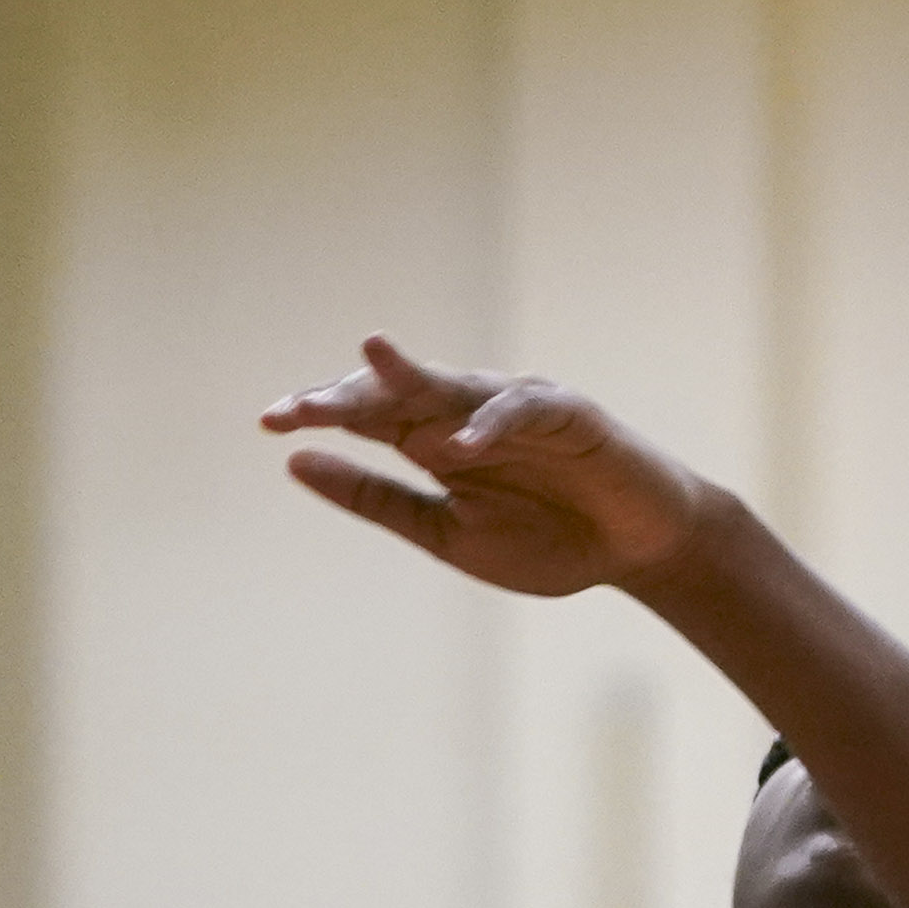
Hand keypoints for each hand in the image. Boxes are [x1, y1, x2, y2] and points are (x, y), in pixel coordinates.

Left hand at [261, 335, 711, 598]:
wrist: (638, 551)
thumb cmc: (548, 540)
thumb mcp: (445, 532)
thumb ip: (377, 499)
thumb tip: (296, 463)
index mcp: (434, 442)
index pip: (367, 417)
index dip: (320, 414)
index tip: (271, 423)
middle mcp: (466, 415)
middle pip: (397, 394)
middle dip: (349, 395)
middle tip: (298, 408)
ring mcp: (515, 409)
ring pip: (454, 383)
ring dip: (412, 373)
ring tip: (369, 355)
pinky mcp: (568, 412)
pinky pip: (522, 410)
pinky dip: (491, 424)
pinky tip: (458, 446)